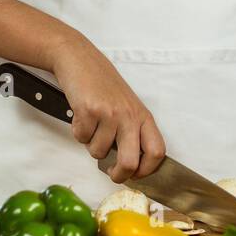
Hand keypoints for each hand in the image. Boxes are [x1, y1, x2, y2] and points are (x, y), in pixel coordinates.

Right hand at [51, 37, 165, 183]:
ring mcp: (110, 113)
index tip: (135, 174)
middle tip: (112, 173)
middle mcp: (129, 116)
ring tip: (92, 126)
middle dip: (119, 175)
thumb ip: (132, 132)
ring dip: (91, 145)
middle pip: (130, 162)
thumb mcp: (128, 107)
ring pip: (99, 152)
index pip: (157, 152)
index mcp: (143, 116)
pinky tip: (81, 116)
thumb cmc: (104, 85)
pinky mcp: (89, 111)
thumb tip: (130, 166)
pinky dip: (78, 132)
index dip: (147, 170)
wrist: (81, 60)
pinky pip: (81, 138)